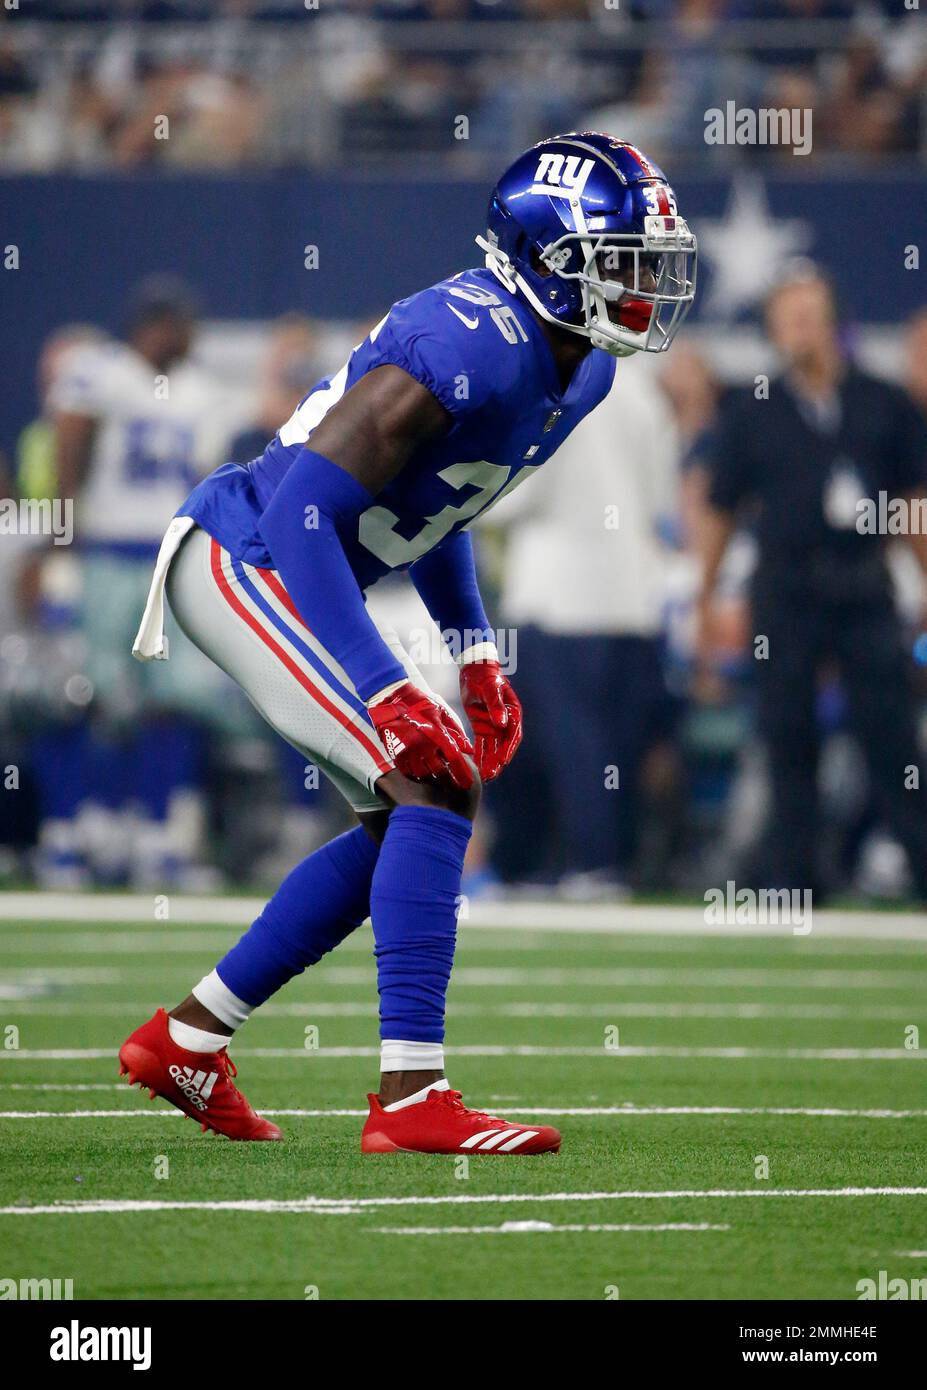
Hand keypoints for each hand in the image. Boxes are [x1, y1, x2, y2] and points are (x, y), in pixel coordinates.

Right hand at [367, 681, 473, 787]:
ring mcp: (409, 750)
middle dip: (448, 780)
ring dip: (432, 778)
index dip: (462, 773)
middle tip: (453, 785)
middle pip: (439, 771)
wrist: (393, 699)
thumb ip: (457, 733)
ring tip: (437, 779)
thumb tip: (468, 750)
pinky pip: (407, 771)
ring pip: (423, 774)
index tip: (467, 783)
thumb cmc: (422, 704)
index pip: (454, 759)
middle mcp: (424, 745)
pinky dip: (416, 776)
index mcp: (438, 734)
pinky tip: (421, 775)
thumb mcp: (443, 714)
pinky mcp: (396, 752)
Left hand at [459, 660, 521, 781]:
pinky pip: (481, 745)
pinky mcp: (482, 728)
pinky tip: (475, 768)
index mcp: (513, 713)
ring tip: (484, 777)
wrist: (474, 670)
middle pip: (503, 746)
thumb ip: (496, 706)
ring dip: (488, 762)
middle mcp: (506, 723)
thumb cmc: (485, 677)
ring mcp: (494, 727)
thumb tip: (502, 723)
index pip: (512, 735)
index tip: (501, 762)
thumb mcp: (490, 689)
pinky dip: (479, 756)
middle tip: (490, 775)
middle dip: (497, 761)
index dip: (507, 749)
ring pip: (492, 749)